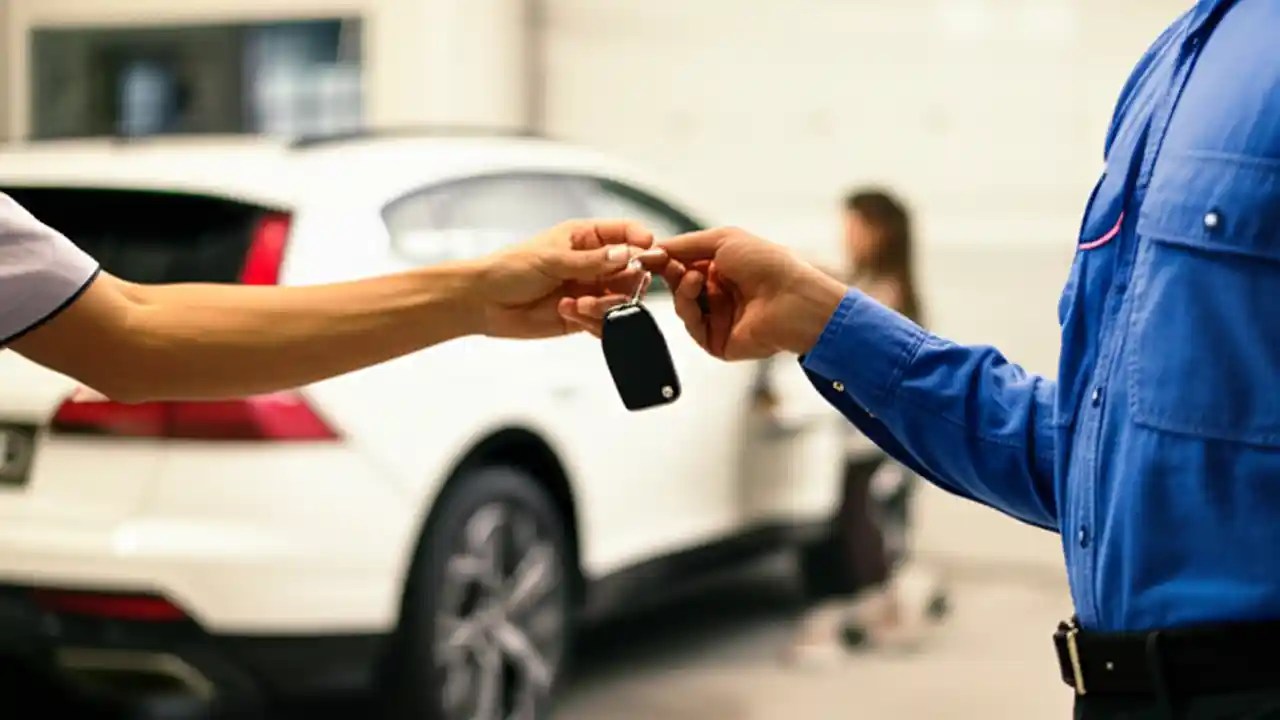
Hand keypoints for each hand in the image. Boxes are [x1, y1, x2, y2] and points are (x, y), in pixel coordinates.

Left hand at [473, 219, 653, 338]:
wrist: (484, 302)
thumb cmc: (510, 269)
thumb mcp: (552, 258)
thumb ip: (592, 261)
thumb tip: (627, 255)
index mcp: (586, 237)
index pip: (625, 233)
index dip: (641, 240)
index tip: (649, 251)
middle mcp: (593, 263)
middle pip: (631, 270)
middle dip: (625, 280)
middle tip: (610, 286)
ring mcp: (589, 290)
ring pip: (620, 299)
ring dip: (604, 304)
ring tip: (577, 304)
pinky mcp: (582, 316)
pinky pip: (605, 322)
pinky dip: (593, 321)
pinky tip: (568, 312)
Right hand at [563, 227, 845, 359]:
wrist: (793, 299)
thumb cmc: (769, 264)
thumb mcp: (724, 239)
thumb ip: (686, 244)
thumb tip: (654, 249)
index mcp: (726, 269)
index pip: (686, 264)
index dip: (667, 258)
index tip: (647, 252)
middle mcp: (722, 294)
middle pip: (679, 284)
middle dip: (668, 272)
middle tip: (655, 262)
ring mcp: (719, 319)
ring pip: (681, 305)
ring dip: (680, 287)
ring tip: (692, 276)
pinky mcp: (718, 342)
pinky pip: (690, 325)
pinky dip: (687, 305)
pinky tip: (698, 289)